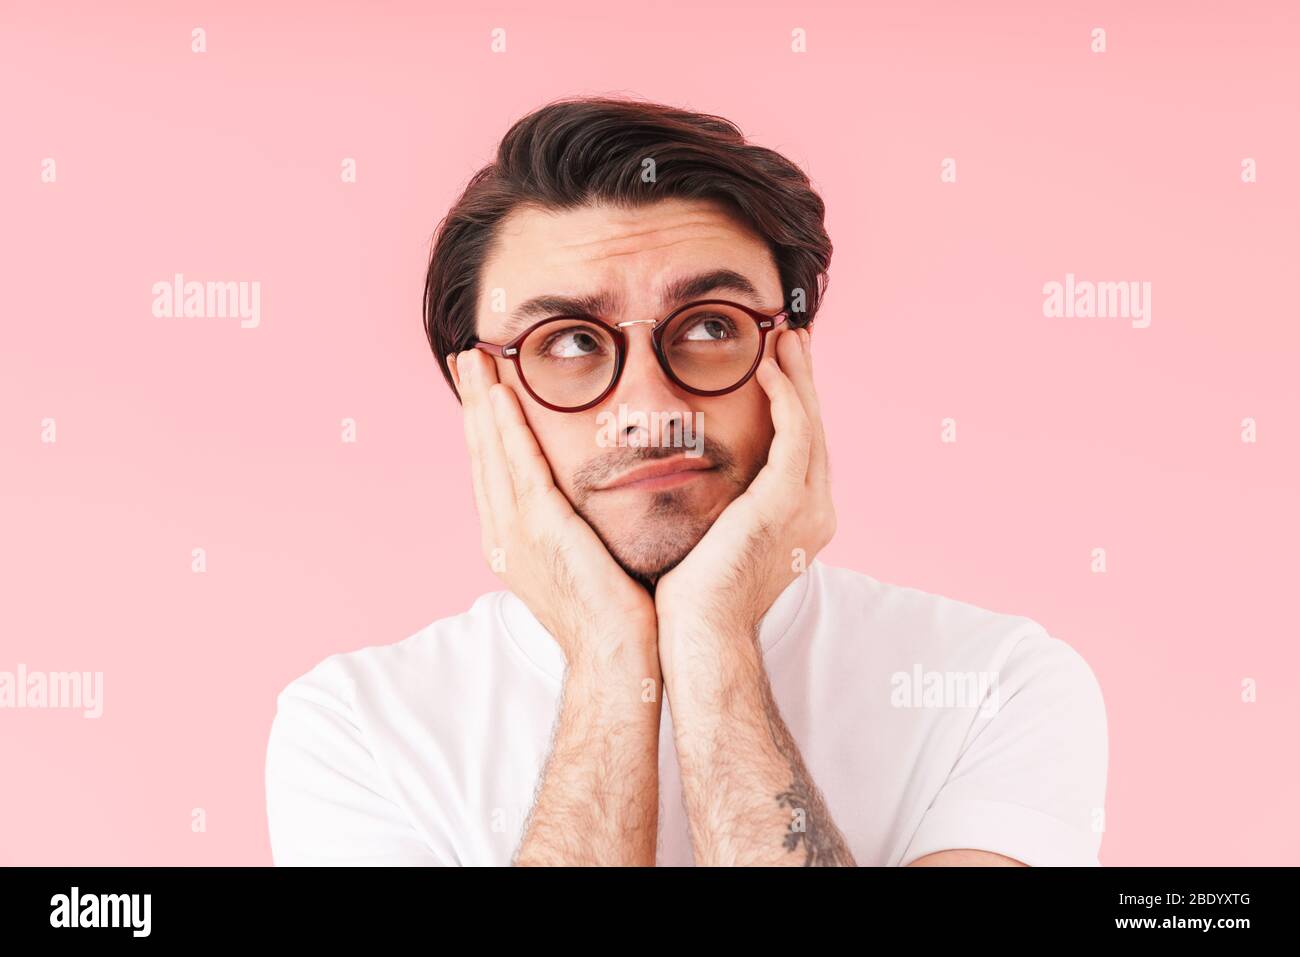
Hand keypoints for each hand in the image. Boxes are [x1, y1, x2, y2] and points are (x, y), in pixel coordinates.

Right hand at [452, 349, 657, 668]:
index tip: (481, 386)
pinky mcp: (542, 531)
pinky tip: (500, 396)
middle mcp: (504, 536)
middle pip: (481, 454)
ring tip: (475, 359)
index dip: (483, 426)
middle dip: (473, 403)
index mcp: (512, 543)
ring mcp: (516, 534)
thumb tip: (588, 503)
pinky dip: (507, 430)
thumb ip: (576, 527)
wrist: (619, 660)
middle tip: (466, 357)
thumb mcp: (587, 561)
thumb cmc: (616, 618)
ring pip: (492, 453)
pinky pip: (520, 469)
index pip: (493, 471)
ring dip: (482, 402)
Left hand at [654, 326, 833, 669]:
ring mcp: (808, 506)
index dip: (796, 404)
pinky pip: (794, 433)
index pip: (802, 448)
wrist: (700, 633)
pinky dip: (786, 396)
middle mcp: (816, 511)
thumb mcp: (715, 537)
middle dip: (804, 380)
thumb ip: (723, 504)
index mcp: (800, 520)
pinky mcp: (787, 500)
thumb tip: (696, 478)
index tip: (781, 367)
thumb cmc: (693, 596)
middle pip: (814, 428)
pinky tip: (768, 369)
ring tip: (786, 337)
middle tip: (794, 337)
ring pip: (810, 423)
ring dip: (798, 376)